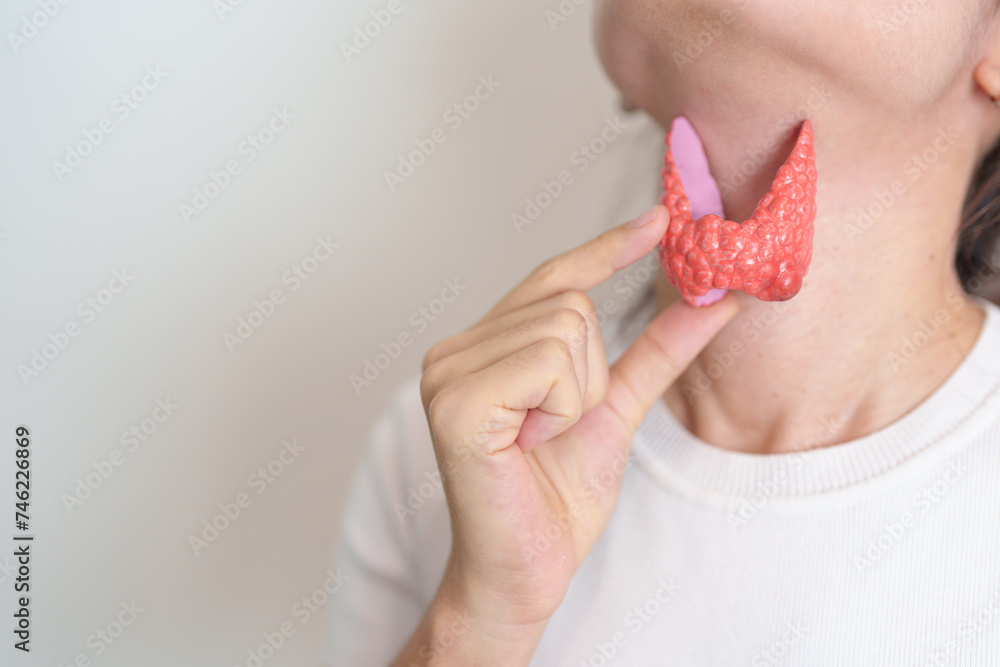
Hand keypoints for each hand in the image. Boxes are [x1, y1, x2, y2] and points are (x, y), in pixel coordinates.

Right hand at [394, 206, 737, 664]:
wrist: (525, 571)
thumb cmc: (556, 497)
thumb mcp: (616, 411)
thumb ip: (656, 353)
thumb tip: (711, 303)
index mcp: (484, 347)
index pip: (551, 278)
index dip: (604, 249)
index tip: (658, 221)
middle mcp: (455, 349)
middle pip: (571, 304)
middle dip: (589, 375)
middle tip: (554, 429)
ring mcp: (447, 372)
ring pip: (565, 328)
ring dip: (575, 397)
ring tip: (538, 440)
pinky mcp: (454, 403)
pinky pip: (548, 364)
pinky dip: (559, 409)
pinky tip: (525, 445)